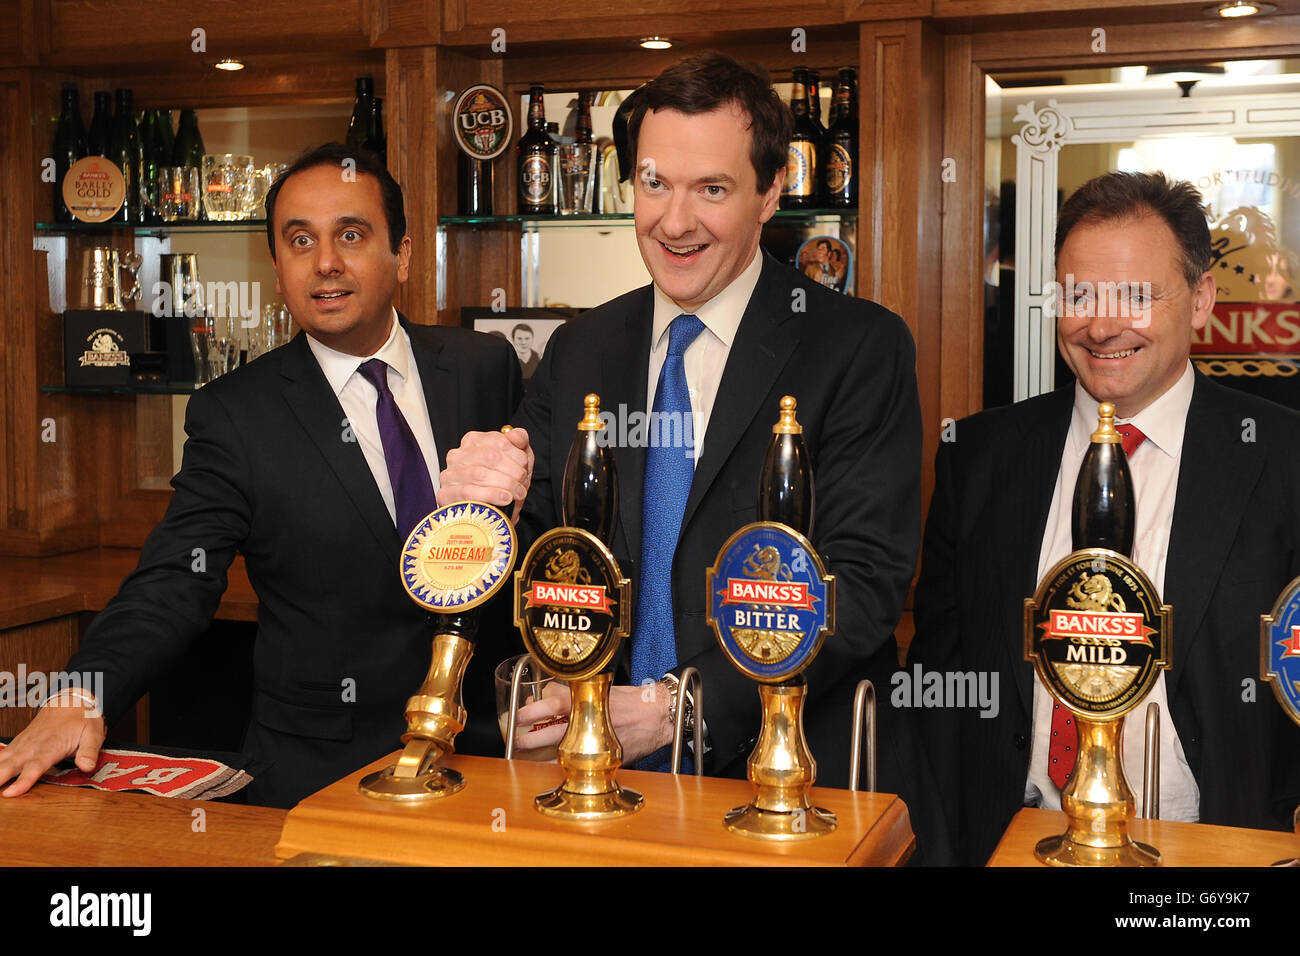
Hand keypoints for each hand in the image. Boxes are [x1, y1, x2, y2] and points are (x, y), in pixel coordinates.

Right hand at [0, 699, 105, 796]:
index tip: (10, 793)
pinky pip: (0, 754)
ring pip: (1, 760)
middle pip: (11, 765)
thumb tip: (87, 767)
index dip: (22, 781)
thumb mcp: (94, 732)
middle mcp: (32, 746)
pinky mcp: (19, 743)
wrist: (70, 700)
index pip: (34, 767)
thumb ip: (89, 751)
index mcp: (50, 746)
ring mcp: (23, 744)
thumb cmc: (82, 718)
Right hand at [438, 428, 532, 521]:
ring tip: (518, 493)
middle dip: (513, 471)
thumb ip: (519, 441)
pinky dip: (491, 495)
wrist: (492, 514)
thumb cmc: (502, 484)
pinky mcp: (445, 494)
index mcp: (473, 441)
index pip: (498, 441)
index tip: (525, 468)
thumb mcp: (516, 459)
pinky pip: (469, 492)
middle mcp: (458, 455)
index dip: (517, 456)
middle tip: (523, 483)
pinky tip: (505, 498)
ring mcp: (449, 474)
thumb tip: (515, 435)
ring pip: (480, 474)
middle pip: (491, 456)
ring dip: (506, 484)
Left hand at [513, 680, 671, 764]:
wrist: (658, 715)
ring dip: (541, 750)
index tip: (520, 712)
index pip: (556, 699)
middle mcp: (592, 715)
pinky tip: (547, 766)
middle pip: (555, 723)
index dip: (535, 707)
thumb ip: (575, 691)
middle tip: (516, 735)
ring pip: (562, 744)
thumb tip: (545, 695)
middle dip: (532, 730)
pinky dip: (560, 763)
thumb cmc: (631, 700)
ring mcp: (598, 736)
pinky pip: (577, 760)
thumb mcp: (602, 687)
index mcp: (591, 696)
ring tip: (523, 752)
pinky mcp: (605, 753)